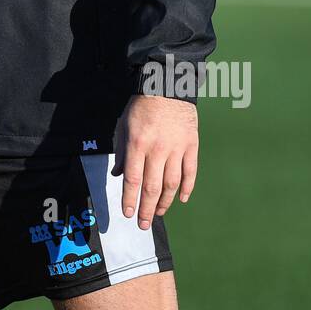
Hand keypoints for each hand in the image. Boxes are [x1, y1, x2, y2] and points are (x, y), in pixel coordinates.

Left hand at [115, 94, 197, 230]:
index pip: (133, 180)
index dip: (130, 200)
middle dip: (146, 209)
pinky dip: (187, 188)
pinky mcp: (192, 146)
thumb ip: (122, 152)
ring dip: (165, 202)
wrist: (167, 86)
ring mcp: (177, 149)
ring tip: (159, 213)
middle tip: (143, 224)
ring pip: (172, 184)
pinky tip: (182, 199)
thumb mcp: (124, 125)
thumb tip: (118, 176)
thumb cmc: (142, 106)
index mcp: (137, 144)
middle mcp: (157, 149)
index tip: (128, 214)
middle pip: (152, 187)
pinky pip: (191, 172)